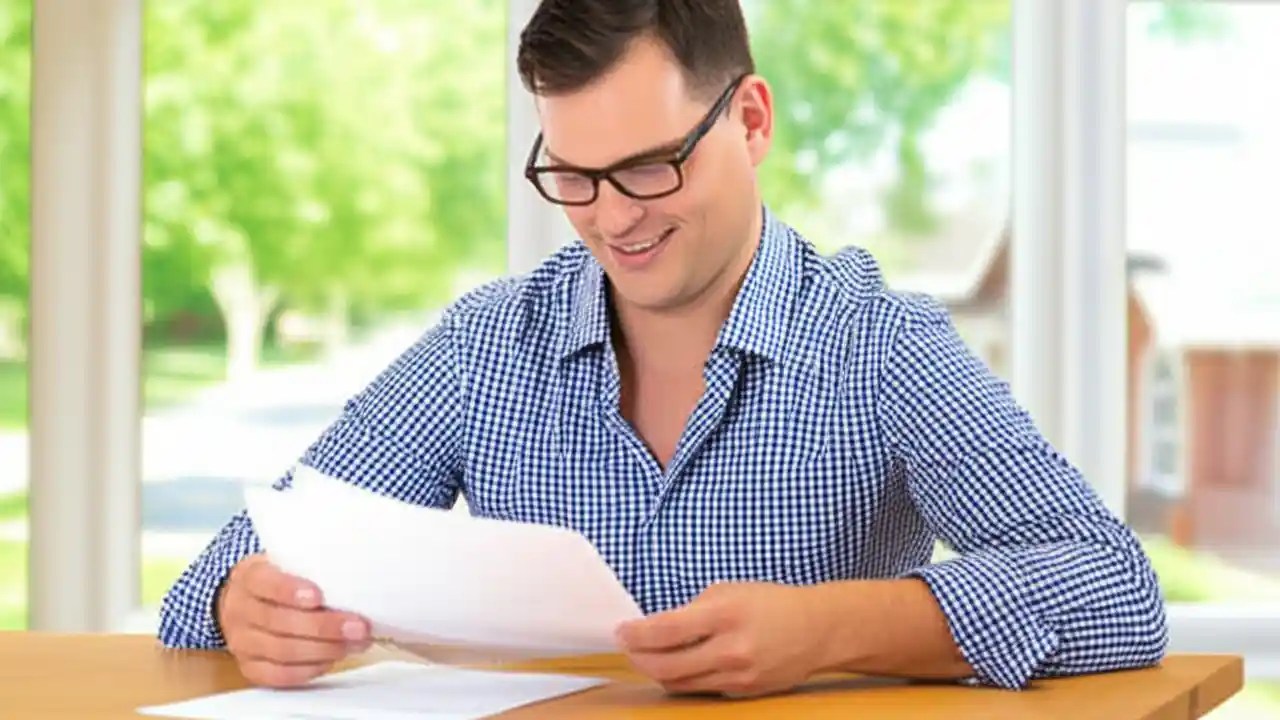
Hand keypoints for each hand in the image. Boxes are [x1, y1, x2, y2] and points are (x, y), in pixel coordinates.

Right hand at [216, 553, 371, 686]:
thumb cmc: (278, 579)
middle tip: (358, 626)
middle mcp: (240, 611)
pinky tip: (333, 658)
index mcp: (248, 578)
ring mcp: (242, 643)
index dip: (289, 590)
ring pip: (282, 651)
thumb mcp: (287, 562)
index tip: (319, 596)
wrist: (243, 602)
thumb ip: (312, 567)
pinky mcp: (250, 668)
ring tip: (356, 643)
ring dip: (325, 649)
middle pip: (279, 622)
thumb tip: (356, 576)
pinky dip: (311, 669)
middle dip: (323, 627)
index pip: (264, 583)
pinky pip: (280, 675)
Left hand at [615, 582, 827, 697]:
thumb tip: (656, 628)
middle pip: (665, 667)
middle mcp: (730, 649)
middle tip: (628, 647)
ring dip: (657, 671)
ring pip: (679, 684)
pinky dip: (684, 679)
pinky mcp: (743, 691)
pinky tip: (678, 666)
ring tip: (648, 656)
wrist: (816, 629)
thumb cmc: (770, 603)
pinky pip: (701, 690)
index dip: (635, 634)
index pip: (664, 631)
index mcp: (724, 614)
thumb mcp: (728, 591)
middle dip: (638, 658)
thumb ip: (692, 610)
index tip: (621, 631)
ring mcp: (738, 676)